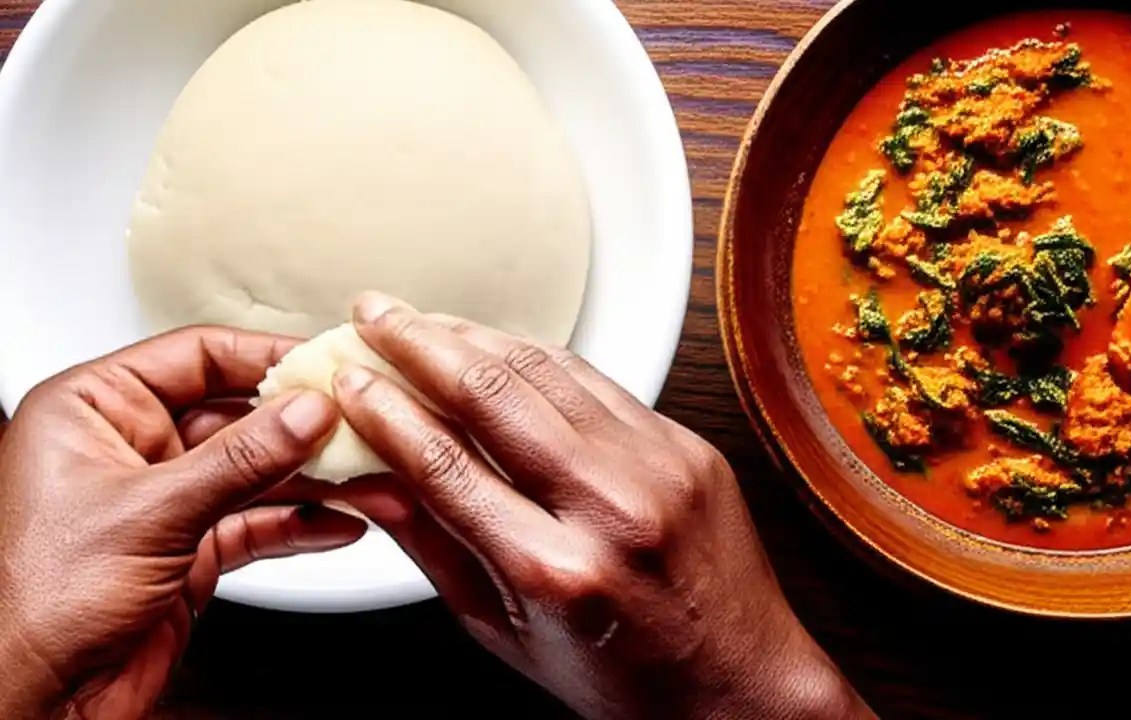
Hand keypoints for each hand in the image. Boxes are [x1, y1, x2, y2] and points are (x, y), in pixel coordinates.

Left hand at [0, 328, 365, 719]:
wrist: (34, 703)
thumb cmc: (33, 605)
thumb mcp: (150, 513)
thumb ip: (239, 460)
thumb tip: (303, 412)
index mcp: (92, 411)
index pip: (195, 357)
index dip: (265, 357)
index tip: (323, 363)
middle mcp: (127, 449)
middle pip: (237, 415)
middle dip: (301, 426)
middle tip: (358, 424)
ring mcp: (161, 502)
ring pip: (255, 473)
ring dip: (312, 479)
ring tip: (364, 477)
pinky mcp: (187, 553)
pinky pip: (255, 523)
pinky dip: (299, 525)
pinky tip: (338, 522)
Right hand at [335, 294, 871, 719]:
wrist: (740, 680)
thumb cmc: (621, 675)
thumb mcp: (506, 633)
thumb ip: (435, 547)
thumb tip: (368, 479)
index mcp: (558, 572)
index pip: (446, 466)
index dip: (385, 413)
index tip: (346, 380)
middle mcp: (614, 507)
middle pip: (494, 396)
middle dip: (420, 344)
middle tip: (372, 313)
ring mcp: (660, 466)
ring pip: (548, 371)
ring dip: (476, 336)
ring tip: (424, 321)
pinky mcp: (686, 446)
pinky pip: (599, 382)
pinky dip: (539, 357)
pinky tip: (499, 345)